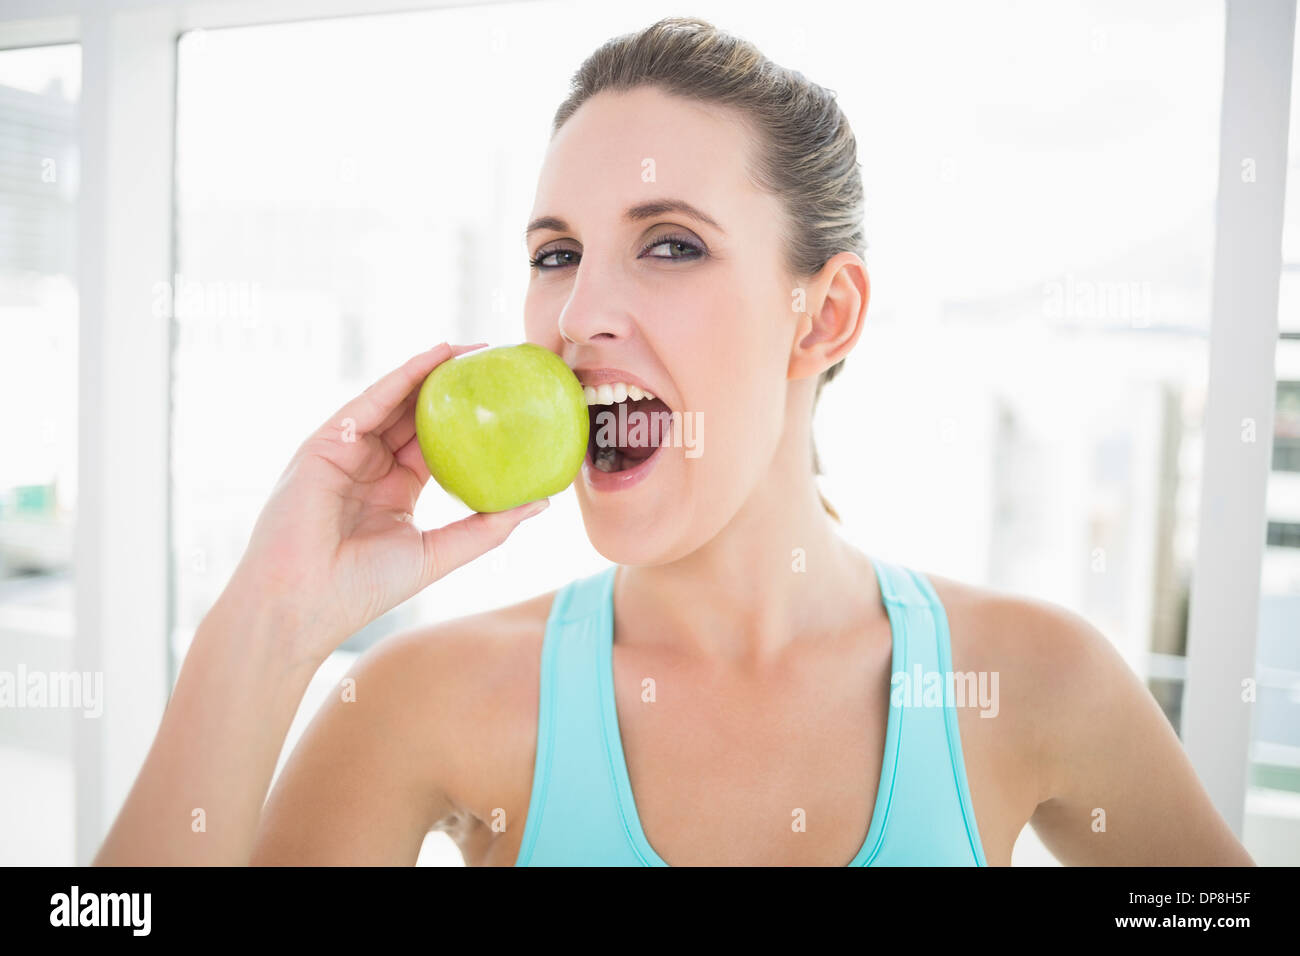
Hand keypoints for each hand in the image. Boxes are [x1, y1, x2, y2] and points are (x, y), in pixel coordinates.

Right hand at [223, 342, 548, 667]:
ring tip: (474, 350)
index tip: (508, 400)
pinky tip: (436, 357)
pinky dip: (403, 376)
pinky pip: (371, 401)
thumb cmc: (362, 588)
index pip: (438, 442)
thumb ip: (487, 527)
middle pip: (417, 414)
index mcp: (396, 489)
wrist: (302, 603)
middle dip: (454, 386)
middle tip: (497, 362)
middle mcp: (371, 464)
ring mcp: (346, 451)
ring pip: (395, 400)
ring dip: (433, 370)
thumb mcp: (438, 553)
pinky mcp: (325, 442)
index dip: (470, 420)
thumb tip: (542, 502)